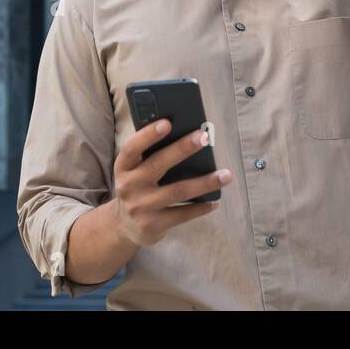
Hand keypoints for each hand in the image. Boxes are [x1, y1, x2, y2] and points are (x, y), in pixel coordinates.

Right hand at [112, 120, 231, 246]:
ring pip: (177, 191)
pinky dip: (201, 207)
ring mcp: (141, 207)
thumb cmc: (138, 187)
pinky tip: (215, 201)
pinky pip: (182, 214)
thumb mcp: (134, 171)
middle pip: (158, 164)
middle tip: (205, 137)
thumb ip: (150, 155)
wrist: (124, 226)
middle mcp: (128, 186)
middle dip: (183, 149)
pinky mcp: (153, 225)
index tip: (167, 123)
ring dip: (204, 182)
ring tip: (226, 175)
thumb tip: (186, 135)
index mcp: (123, 167)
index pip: (132, 147)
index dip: (148, 135)